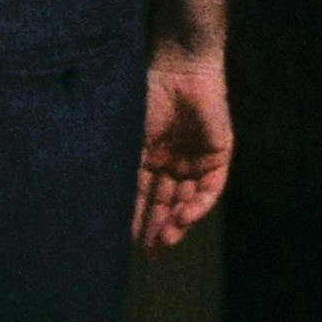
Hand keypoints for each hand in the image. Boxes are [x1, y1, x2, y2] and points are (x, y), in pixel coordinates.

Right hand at [136, 44, 232, 252]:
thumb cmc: (146, 92)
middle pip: (164, 201)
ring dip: (174, 222)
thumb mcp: (130, 132)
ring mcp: (195, 160)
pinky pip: (209, 189)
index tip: (125, 240)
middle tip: (147, 253)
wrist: (180, 68)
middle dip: (155, 228)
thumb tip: (103, 193)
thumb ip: (126, 162)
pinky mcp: (218, 158)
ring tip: (161, 242)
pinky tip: (183, 218)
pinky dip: (197, 206)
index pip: (142, 192)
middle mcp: (172, 161)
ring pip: (186, 200)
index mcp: (149, 153)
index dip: (135, 216)